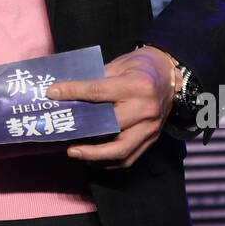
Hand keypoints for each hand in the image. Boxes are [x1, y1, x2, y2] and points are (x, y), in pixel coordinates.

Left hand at [46, 46, 176, 166]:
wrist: (171, 77)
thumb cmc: (142, 67)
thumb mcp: (120, 64)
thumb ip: (97, 78)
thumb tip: (68, 90)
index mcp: (137, 86)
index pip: (99, 92)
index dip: (73, 92)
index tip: (53, 93)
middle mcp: (146, 109)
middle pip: (111, 126)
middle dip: (84, 132)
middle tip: (62, 133)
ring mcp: (151, 128)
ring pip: (121, 150)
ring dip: (95, 155)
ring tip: (74, 152)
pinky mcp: (152, 139)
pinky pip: (129, 157)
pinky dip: (108, 161)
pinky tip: (91, 158)